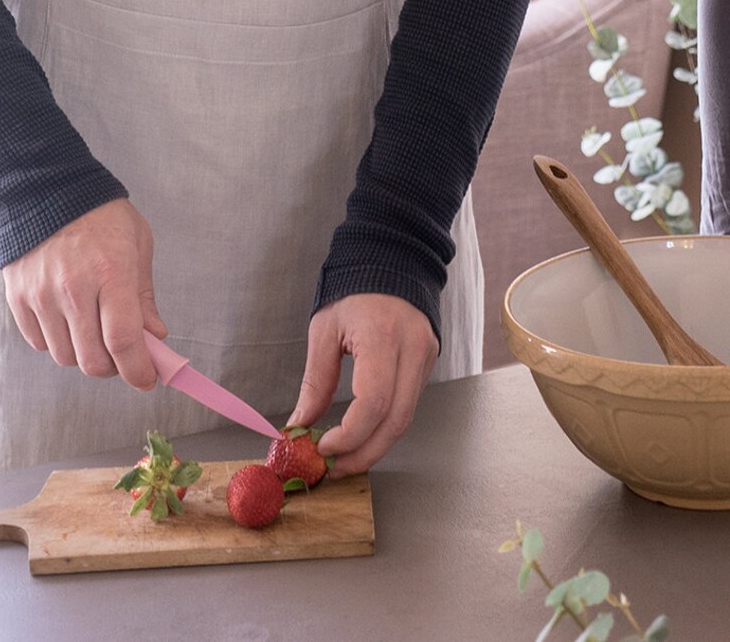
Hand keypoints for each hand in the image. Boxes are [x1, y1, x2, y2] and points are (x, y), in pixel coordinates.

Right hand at [1, 198, 165, 389]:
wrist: (48, 190)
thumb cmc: (102, 217)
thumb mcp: (138, 246)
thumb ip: (144, 296)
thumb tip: (155, 337)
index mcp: (110, 273)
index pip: (123, 341)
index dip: (138, 370)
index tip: (148, 379)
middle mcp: (72, 289)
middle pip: (93, 360)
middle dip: (115, 367)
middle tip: (125, 356)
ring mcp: (41, 296)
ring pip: (65, 357)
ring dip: (85, 355)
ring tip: (96, 331)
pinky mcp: (18, 299)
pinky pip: (40, 343)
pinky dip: (59, 342)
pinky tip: (70, 320)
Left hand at [288, 293, 438, 476]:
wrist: (392, 260)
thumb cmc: (354, 289)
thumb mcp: (325, 330)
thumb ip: (315, 381)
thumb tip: (300, 426)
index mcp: (383, 336)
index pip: (373, 402)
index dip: (349, 435)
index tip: (322, 448)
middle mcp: (412, 348)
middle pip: (396, 420)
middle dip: (364, 453)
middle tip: (334, 469)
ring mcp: (426, 356)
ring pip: (406, 418)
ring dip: (375, 445)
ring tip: (344, 458)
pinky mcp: (429, 362)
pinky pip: (409, 404)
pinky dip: (386, 426)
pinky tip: (364, 435)